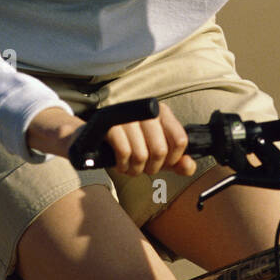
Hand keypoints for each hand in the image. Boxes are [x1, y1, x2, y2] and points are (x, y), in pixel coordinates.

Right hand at [27, 103, 195, 176]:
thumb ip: (175, 161)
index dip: (173, 159)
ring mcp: (127, 114)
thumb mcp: (154, 154)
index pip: (181, 140)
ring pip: (142, 154)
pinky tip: (119, 163)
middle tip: (141, 168)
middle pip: (160, 150)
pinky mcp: (110, 123)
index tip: (162, 164)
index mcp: (161, 113)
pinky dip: (122, 164)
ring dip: (134, 169)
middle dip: (151, 168)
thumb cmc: (127, 144)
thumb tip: (190, 166)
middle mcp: (146, 109)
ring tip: (128, 166)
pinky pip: (124, 152)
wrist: (90, 139)